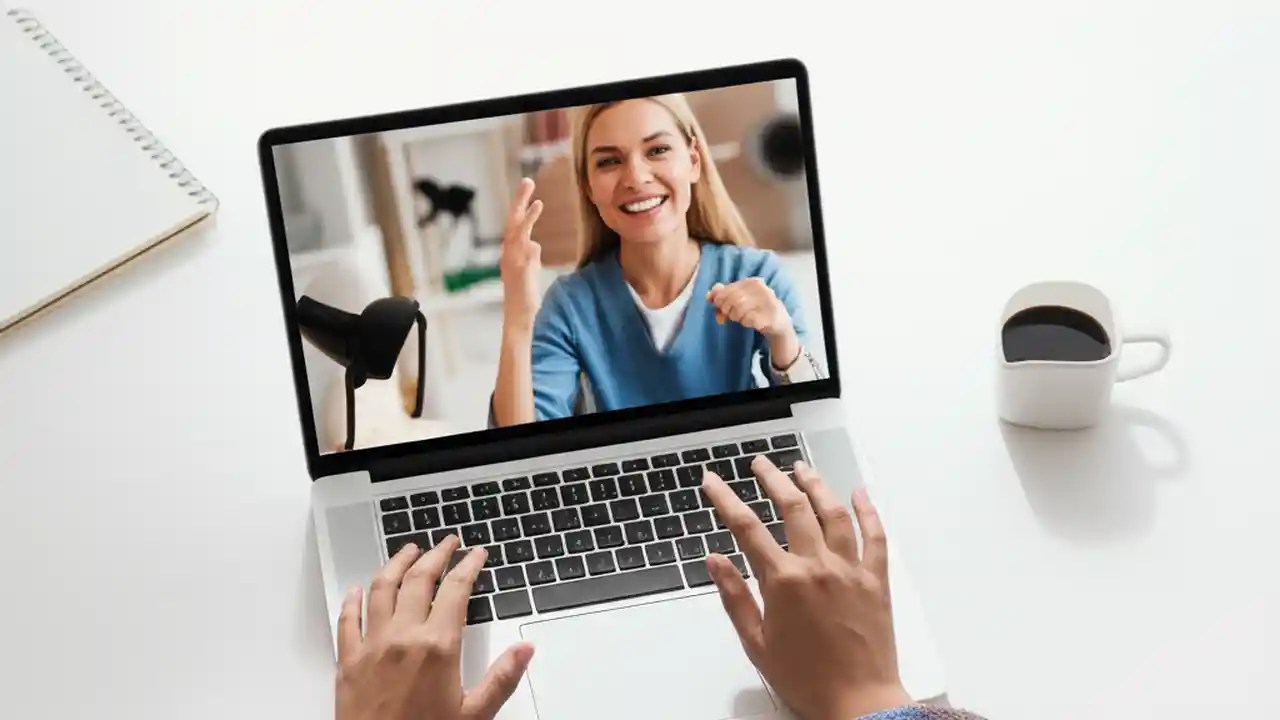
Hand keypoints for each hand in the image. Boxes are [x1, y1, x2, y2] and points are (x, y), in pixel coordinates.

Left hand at [335, 537, 534, 719]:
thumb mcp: (475, 715)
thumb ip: (502, 678)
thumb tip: (526, 649)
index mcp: (437, 647)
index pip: (456, 589)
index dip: (469, 566)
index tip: (476, 554)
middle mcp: (402, 638)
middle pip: (418, 579)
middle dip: (436, 554)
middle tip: (447, 542)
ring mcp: (371, 647)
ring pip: (382, 589)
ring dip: (396, 564)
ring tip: (408, 551)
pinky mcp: (348, 662)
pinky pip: (348, 620)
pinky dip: (353, 600)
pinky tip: (357, 590)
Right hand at [499, 178, 544, 333]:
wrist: (519, 317)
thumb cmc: (525, 297)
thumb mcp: (530, 272)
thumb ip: (531, 257)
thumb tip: (535, 245)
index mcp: (510, 253)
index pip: (515, 225)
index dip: (521, 209)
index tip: (530, 194)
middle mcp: (508, 254)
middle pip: (512, 221)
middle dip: (519, 200)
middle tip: (527, 181)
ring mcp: (513, 260)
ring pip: (518, 231)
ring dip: (527, 214)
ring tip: (538, 200)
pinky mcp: (519, 268)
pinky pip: (526, 245)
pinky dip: (531, 229)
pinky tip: (539, 213)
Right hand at [702, 459, 911, 719]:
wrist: (859, 704)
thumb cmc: (804, 679)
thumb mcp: (756, 643)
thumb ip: (734, 596)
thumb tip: (714, 559)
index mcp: (783, 580)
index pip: (746, 527)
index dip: (725, 499)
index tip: (712, 480)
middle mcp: (817, 565)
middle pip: (792, 506)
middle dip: (771, 478)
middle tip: (759, 463)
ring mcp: (850, 569)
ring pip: (833, 512)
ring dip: (816, 484)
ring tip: (801, 468)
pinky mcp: (877, 580)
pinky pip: (875, 536)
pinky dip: (868, 511)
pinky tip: (859, 493)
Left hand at [706, 279, 799, 367]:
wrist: (778, 322)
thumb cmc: (755, 309)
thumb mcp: (738, 300)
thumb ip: (723, 295)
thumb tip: (708, 295)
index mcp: (752, 282)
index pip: (727, 290)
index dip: (719, 300)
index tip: (719, 308)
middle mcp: (761, 289)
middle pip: (732, 300)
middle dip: (726, 310)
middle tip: (728, 316)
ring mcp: (767, 302)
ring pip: (739, 310)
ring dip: (735, 317)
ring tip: (740, 318)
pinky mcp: (770, 316)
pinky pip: (748, 319)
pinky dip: (745, 322)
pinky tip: (750, 322)